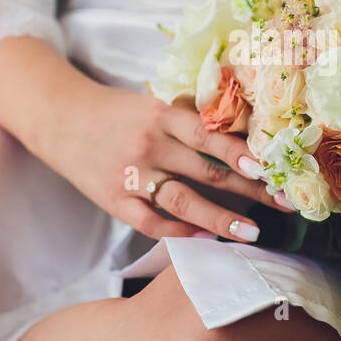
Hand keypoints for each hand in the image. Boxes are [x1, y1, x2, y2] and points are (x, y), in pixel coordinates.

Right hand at [0, 35, 288, 242]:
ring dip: (220, 219)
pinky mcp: (113, 199)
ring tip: (252, 233)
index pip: (208, 136)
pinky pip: (149, 222)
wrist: (59, 117)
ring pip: (182, 202)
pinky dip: (176, 231)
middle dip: (248, 191)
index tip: (267, 168)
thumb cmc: (117, 112)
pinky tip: (202, 237)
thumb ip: (189, 118)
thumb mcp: (153, 103)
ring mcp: (130, 175)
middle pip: (205, 173)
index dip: (238, 153)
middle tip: (282, 205)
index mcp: (161, 116)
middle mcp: (148, 145)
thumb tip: (240, 132)